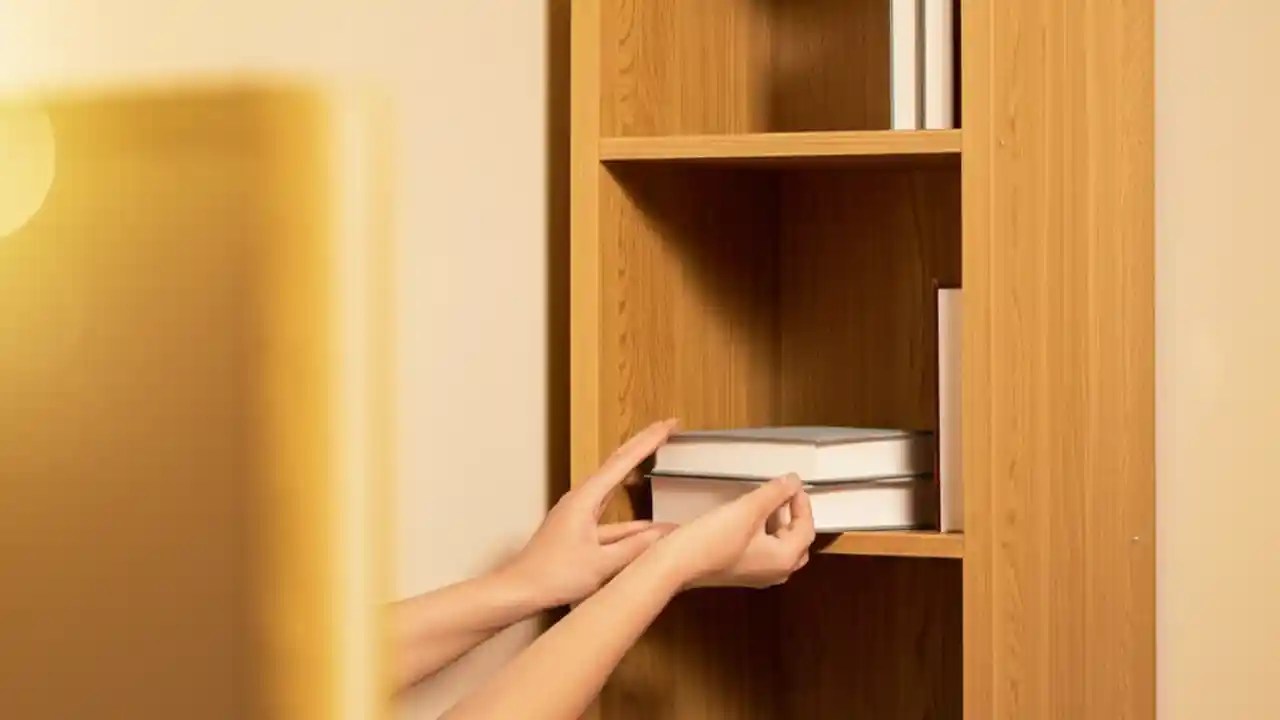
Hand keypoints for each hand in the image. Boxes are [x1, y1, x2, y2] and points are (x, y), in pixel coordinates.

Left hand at [501, 419, 679, 606]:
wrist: (520, 589)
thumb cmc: (555, 575)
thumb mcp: (602, 564)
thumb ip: (636, 547)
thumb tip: (666, 534)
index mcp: (585, 499)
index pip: (623, 462)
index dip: (648, 442)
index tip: (669, 425)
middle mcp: (581, 499)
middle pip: (617, 464)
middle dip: (643, 444)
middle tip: (667, 427)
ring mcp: (578, 512)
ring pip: (613, 485)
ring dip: (635, 470)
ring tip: (656, 457)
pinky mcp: (578, 528)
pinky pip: (609, 511)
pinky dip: (631, 514)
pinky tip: (649, 525)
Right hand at [654, 474, 814, 589]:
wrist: (675, 563)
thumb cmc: (715, 538)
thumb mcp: (747, 510)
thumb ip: (774, 493)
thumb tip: (794, 480)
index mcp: (784, 559)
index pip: (806, 529)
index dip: (802, 503)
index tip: (793, 482)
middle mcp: (775, 572)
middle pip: (796, 541)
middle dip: (793, 516)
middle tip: (785, 492)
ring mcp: (756, 574)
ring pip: (779, 546)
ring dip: (778, 522)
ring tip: (769, 499)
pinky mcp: (739, 570)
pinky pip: (762, 550)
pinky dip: (763, 532)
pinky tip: (750, 516)